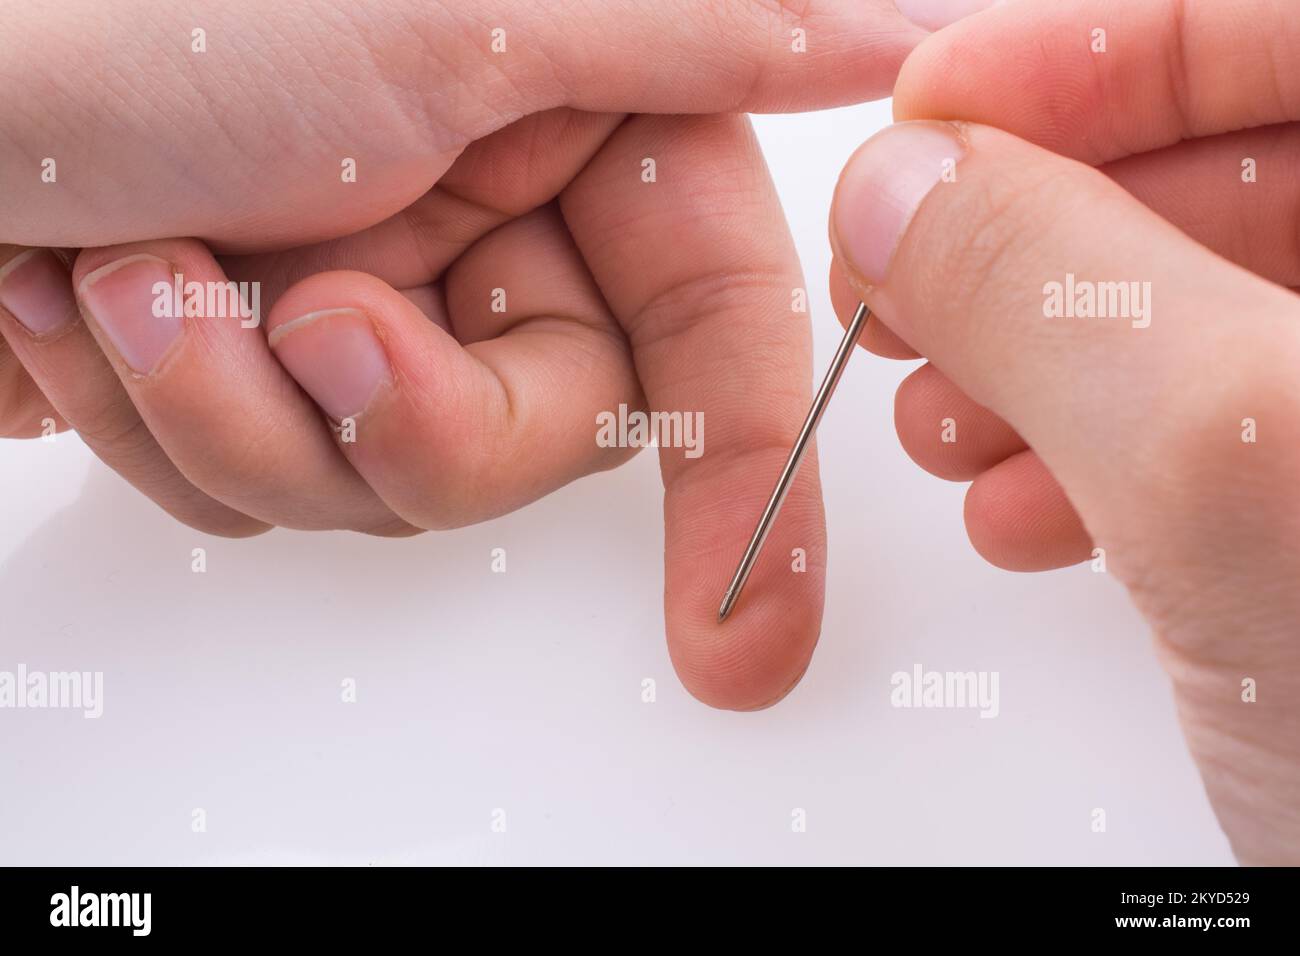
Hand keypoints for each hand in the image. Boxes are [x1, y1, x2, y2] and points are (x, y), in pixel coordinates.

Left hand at [0, 1, 985, 708]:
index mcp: (565, 110)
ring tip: (143, 281)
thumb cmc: (118, 15)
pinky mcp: (261, 360)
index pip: (713, 322)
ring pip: (396, 480)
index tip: (742, 616)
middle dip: (407, 423)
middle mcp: (478, 205)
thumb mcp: (462, 15)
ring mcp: (369, 290)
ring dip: (250, 416)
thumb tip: (907, 36)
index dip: (738, 481)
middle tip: (314, 329)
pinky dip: (173, 418)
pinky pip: (277, 484)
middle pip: (545, 433)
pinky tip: (92, 300)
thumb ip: (707, 35)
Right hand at [829, 0, 1299, 860]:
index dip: (1095, 55)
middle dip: (1038, 232)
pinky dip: (1100, 460)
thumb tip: (903, 189)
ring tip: (947, 421)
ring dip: (1043, 359)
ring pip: (1213, 313)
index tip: (937, 113)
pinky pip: (1224, 435)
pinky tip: (1026, 510)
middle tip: (905, 277)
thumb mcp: (1238, 465)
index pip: (1285, 30)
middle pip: (1239, 171)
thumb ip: (1050, 285)